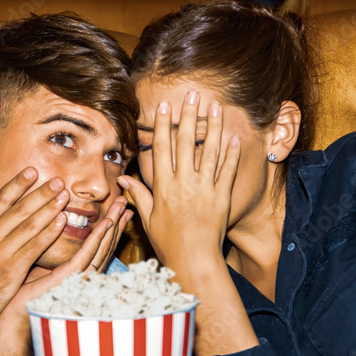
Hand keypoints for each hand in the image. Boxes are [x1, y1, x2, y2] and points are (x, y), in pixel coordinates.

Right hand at [0, 167, 72, 335]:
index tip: (31, 171)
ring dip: (49, 208)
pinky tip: (62, 222)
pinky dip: (50, 232)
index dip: (16, 185)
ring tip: (64, 196)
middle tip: (58, 181)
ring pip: (29, 225)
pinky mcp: (12, 269)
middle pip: (18, 210)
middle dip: (40, 193)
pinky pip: (35, 246)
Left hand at [0, 196, 132, 337]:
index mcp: (73, 270)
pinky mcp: (68, 280)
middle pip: (103, 245)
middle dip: (116, 223)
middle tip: (126, 201)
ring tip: (123, 208)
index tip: (116, 208)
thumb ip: (46, 244)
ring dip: (112, 227)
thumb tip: (48, 221)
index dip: (107, 226)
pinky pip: (86, 256)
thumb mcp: (36, 260)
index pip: (95, 245)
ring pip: (100, 248)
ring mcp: (76, 278)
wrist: (11, 317)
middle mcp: (79, 274)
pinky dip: (97, 239)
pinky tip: (105, 225)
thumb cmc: (19, 291)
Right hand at [118, 91, 239, 269]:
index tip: (165, 107)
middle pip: (187, 143)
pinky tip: (233, 136)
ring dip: (213, 127)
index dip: (163, 125)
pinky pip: (227, 171)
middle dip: (189, 116)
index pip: (162, 149)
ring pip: (209, 152)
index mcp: (164, 187)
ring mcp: (205, 189)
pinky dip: (231, 153)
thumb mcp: (149, 219)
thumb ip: (138, 196)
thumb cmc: (168, 242)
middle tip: (193, 94)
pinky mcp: (222, 197)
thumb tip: (122, 180)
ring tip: (216, 106)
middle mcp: (184, 184)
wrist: (194, 260)